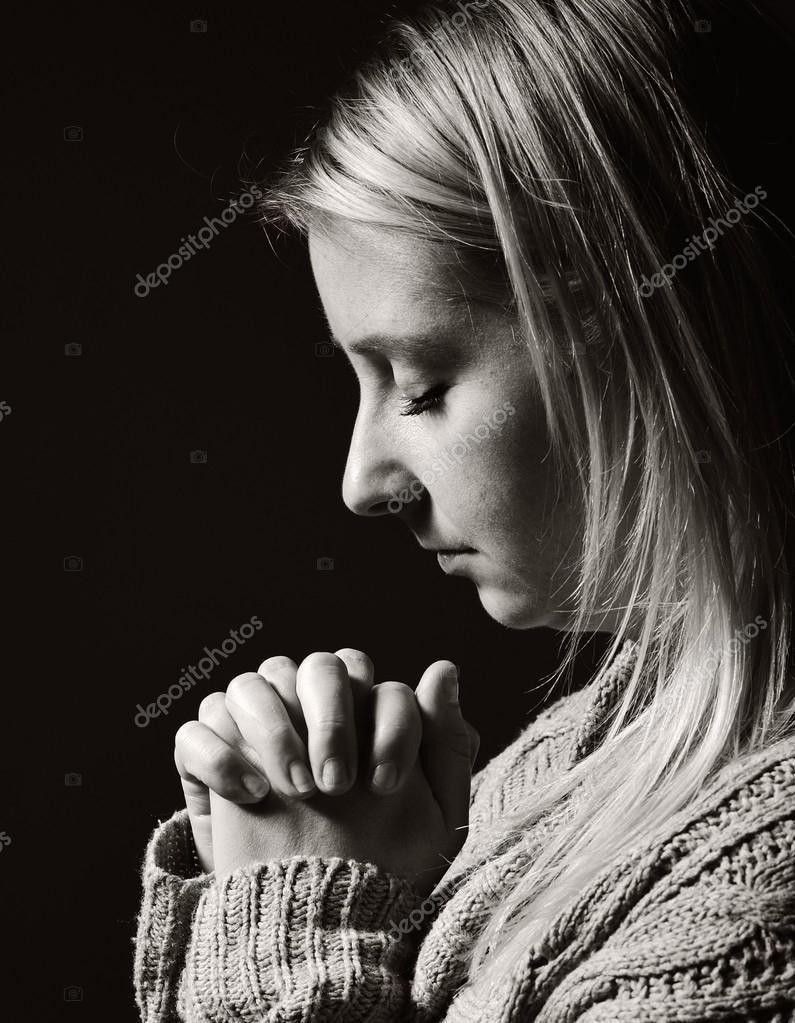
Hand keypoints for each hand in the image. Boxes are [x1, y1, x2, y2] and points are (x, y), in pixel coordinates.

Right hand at [174, 648, 478, 895]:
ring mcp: (252, 731)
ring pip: (250, 685)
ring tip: (297, 790)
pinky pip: (195, 734)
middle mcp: (303, 708)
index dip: (382, 724)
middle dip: (330, 718)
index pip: (366, 674)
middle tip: (337, 784)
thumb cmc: (385, 864)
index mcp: (357, 709)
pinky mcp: (206, 763)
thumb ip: (446, 741)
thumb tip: (445, 668)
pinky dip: (220, 757)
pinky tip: (251, 795)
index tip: (385, 787)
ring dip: (275, 729)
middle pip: (314, 666)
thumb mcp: (435, 815)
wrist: (321, 923)